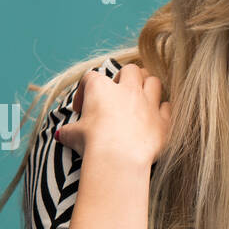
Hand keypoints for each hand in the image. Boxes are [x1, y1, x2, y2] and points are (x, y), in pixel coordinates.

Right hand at [54, 63, 170, 167]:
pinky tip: (155, 117)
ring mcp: (148, 103)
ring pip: (154, 81)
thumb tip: (61, 134)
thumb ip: (69, 131)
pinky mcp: (163, 121)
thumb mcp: (73, 136)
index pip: (90, 78)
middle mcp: (127, 90)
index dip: (84, 91)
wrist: (119, 158)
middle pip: (130, 70)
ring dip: (148, 87)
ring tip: (141, 98)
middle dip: (125, 78)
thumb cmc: (93, 143)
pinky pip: (167, 107)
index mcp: (101, 89)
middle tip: (118, 94)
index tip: (81, 109)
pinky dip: (162, 110)